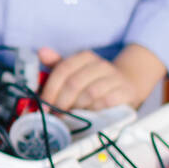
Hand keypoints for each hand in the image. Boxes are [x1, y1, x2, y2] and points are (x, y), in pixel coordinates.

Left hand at [38, 45, 164, 110]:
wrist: (127, 85)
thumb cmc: (93, 81)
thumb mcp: (74, 72)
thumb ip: (56, 64)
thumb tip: (41, 52)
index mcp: (85, 57)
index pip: (63, 69)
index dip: (50, 89)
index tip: (44, 105)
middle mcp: (101, 65)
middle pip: (74, 83)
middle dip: (61, 101)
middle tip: (56, 114)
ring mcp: (115, 78)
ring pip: (90, 93)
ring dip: (77, 107)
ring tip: (71, 116)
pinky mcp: (126, 92)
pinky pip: (106, 102)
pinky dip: (93, 110)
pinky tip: (88, 115)